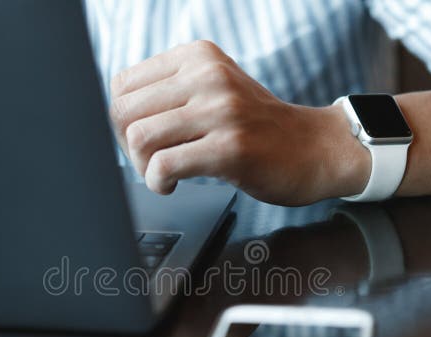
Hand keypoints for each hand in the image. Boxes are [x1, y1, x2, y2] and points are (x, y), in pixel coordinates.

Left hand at [109, 40, 367, 205]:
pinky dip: (157, 182)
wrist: (315, 149)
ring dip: (142, 166)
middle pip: (123, 111)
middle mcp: (207, 75)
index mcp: (197, 57)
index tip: (146, 141)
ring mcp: (220, 110)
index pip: (122, 85)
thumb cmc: (259, 128)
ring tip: (162, 175)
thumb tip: (116, 116)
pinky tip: (171, 185)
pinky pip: (164, 165)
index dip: (122, 121)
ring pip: (139, 137)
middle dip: (126, 146)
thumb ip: (172, 92)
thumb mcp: (216, 90)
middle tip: (150, 162)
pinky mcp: (229, 147)